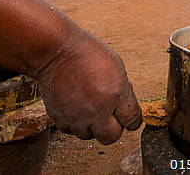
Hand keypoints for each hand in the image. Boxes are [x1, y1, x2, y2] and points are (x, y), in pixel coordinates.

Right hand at [35, 30, 141, 144]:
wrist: (56, 51)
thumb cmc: (87, 54)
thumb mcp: (117, 67)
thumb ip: (123, 90)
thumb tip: (125, 106)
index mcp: (115, 95)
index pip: (132, 121)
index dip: (133, 121)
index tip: (130, 119)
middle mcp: (97, 110)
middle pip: (111, 137)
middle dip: (114, 129)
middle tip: (111, 117)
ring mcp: (77, 116)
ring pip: (89, 136)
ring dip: (92, 126)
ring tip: (90, 108)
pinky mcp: (59, 118)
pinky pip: (70, 130)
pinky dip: (75, 123)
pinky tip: (77, 108)